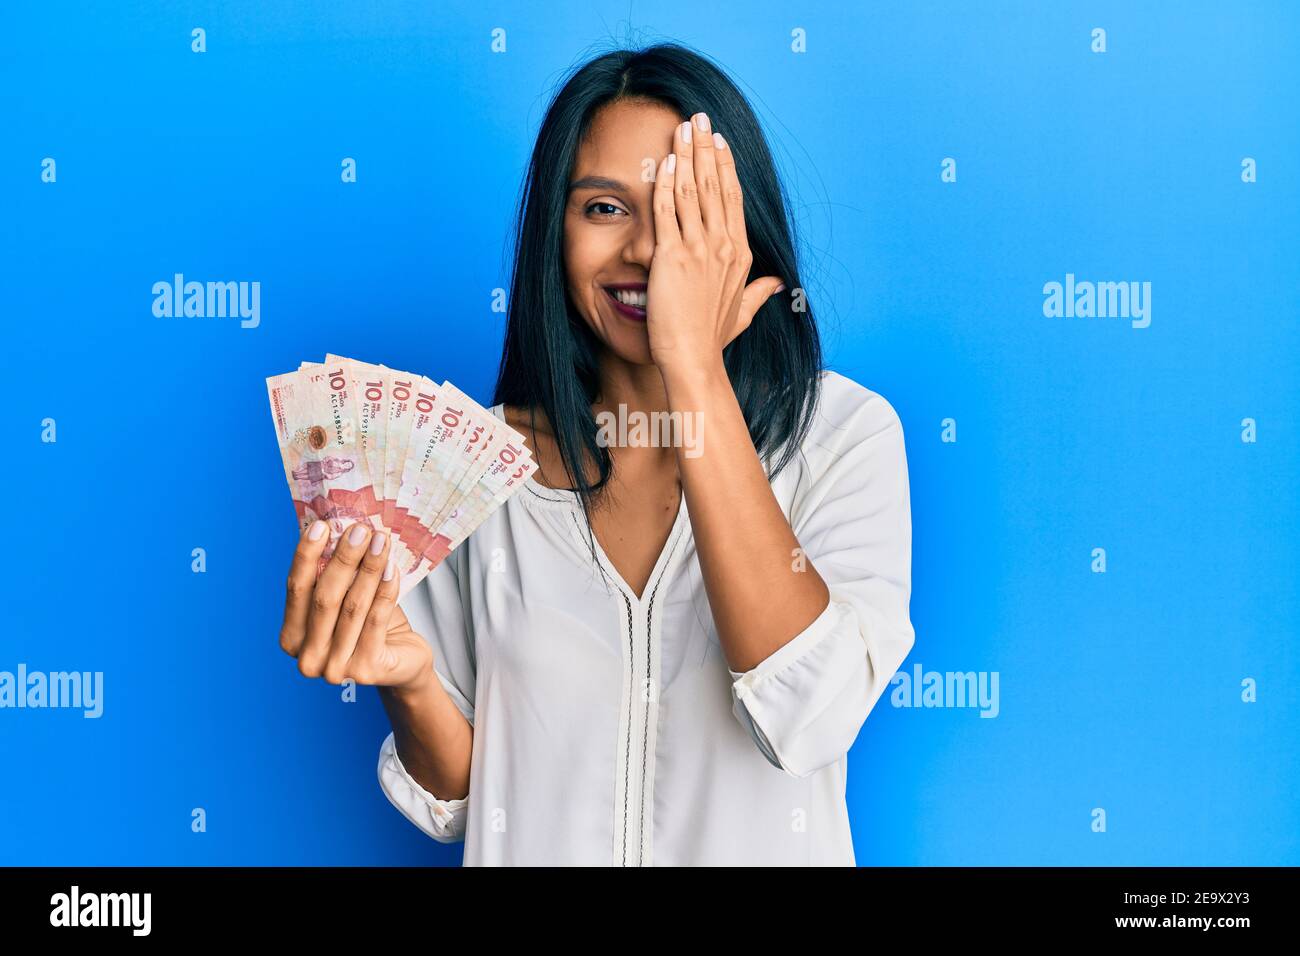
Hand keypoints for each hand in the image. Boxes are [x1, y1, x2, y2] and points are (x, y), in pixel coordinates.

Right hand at [280, 519, 433, 691]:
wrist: (403, 662)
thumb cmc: (369, 627)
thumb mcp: (345, 601)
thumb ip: (334, 577)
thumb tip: (337, 529)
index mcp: (292, 638)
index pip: (295, 589)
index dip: (306, 556)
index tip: (320, 527)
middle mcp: (308, 657)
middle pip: (325, 598)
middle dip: (343, 559)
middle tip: (360, 530)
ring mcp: (335, 668)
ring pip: (353, 607)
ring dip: (368, 568)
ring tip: (380, 541)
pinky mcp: (366, 669)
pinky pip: (376, 620)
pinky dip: (385, 590)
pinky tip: (392, 568)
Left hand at [646, 111, 784, 376]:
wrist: (693, 357)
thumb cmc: (712, 339)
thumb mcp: (742, 312)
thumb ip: (760, 293)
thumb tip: (778, 284)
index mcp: (740, 253)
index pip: (732, 197)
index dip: (725, 164)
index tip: (718, 140)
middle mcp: (723, 245)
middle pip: (714, 184)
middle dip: (705, 146)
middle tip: (697, 117)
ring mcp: (698, 249)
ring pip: (691, 189)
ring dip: (684, 153)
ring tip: (679, 127)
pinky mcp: (671, 256)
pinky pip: (667, 210)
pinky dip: (665, 183)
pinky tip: (662, 161)